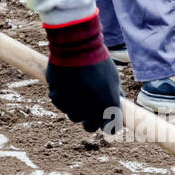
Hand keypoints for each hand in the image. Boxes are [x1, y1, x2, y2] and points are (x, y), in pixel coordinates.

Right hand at [43, 14, 121, 132]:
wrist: (76, 47)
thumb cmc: (98, 61)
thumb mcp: (113, 79)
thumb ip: (115, 95)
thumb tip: (118, 104)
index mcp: (109, 105)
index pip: (112, 128)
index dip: (110, 125)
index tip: (107, 121)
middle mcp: (91, 109)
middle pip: (90, 127)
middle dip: (90, 122)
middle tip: (89, 114)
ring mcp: (72, 104)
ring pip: (73, 116)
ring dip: (76, 109)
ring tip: (77, 93)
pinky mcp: (57, 96)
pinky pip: (59, 104)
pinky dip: (62, 98)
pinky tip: (66, 86)